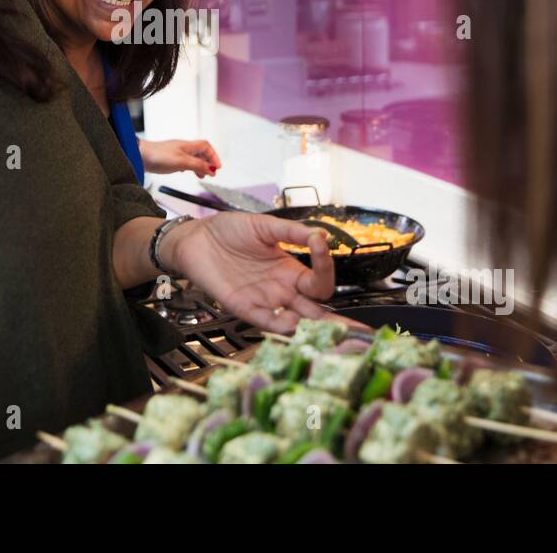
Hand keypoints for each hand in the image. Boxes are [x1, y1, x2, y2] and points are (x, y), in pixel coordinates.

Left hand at [139, 138, 220, 177]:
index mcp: (187, 146)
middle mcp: (182, 148)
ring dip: (200, 166)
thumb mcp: (182, 162)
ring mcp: (175, 153)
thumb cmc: (158, 156)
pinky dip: (189, 167)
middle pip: (200, 152)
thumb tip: (212, 169)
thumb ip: (198, 165)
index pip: (206, 146)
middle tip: (212, 173)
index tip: (218, 167)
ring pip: (192, 158)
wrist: (139, 156)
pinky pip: (183, 161)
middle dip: (208, 162)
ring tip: (203, 176)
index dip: (214, 156)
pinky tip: (187, 172)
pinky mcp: (168, 159)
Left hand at [160, 212, 334, 332]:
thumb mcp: (264, 226)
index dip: (326, 266)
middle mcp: (282, 290)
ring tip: (325, 327)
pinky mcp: (243, 308)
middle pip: (317, 311)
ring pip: (296, 322)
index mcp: (291, 270)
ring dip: (310, 326)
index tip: (321, 245)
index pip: (320, 280)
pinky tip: (291, 321)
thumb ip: (292, 231)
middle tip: (359, 331)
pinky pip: (266, 322)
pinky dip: (280, 325)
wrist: (196, 238)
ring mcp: (264, 301)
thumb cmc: (228, 231)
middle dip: (339, 322)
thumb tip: (321, 235)